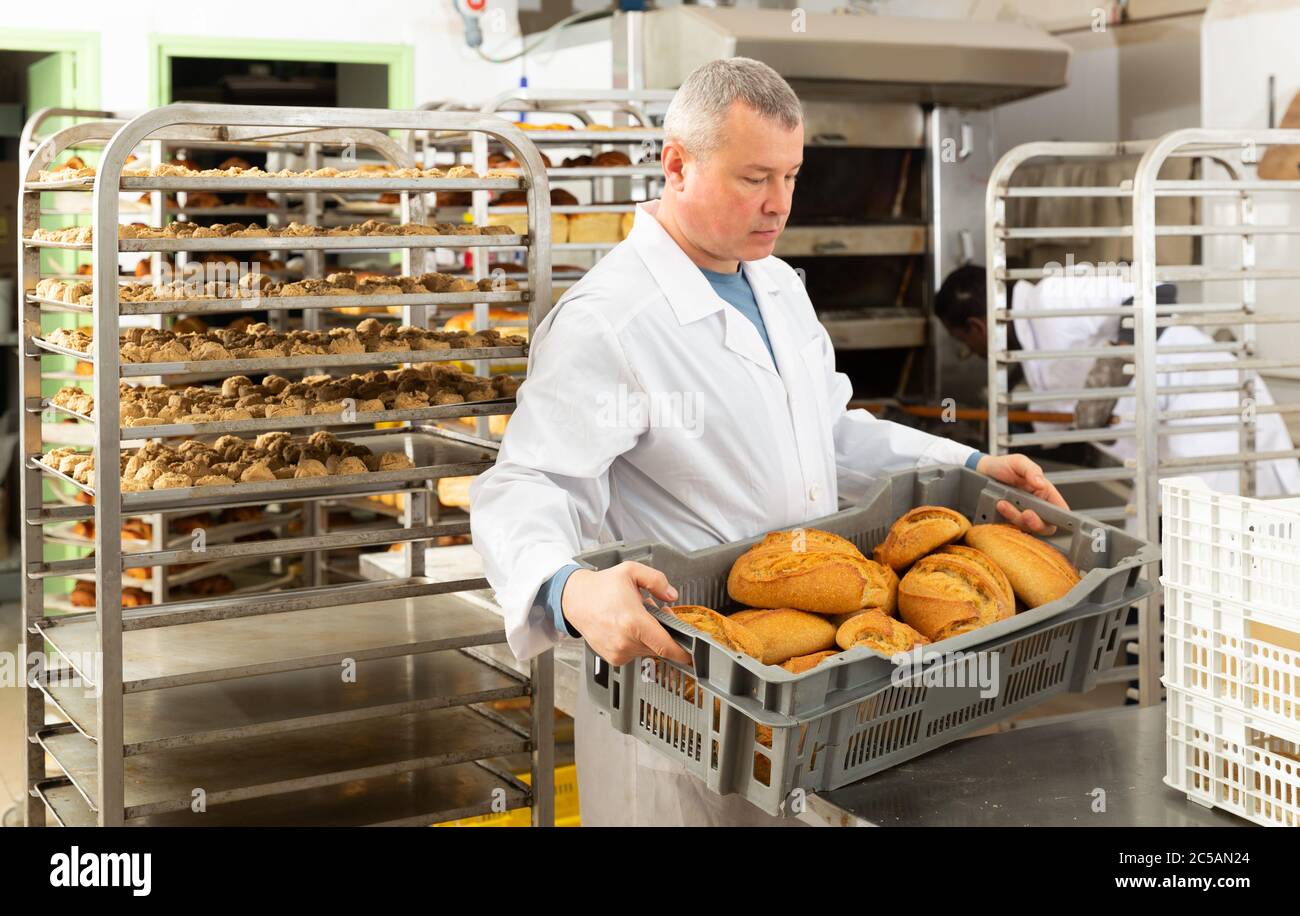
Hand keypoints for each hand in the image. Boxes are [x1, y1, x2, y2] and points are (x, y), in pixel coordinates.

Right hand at [561, 561, 691, 666]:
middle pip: (659, 646)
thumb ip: (657, 580)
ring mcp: (618, 652)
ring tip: (635, 618)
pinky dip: (636, 642)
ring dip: (649, 637)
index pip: (665, 646)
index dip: (682, 652)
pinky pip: (635, 653)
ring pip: (648, 650)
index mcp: (633, 622)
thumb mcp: (631, 571)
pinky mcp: (613, 658)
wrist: (574, 600)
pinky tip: (627, 628)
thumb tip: (672, 595)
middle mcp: (625, 641)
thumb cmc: (601, 587)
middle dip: (663, 632)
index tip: (692, 655)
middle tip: (655, 613)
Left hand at [975, 453, 1067, 535]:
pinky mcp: (1009, 519)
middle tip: (1025, 513)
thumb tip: (1041, 483)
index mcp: (1045, 492)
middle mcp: (1036, 505)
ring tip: (1003, 502)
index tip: (1049, 516)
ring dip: (1015, 517)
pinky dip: (1006, 518)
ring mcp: (1022, 514)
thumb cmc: (1002, 465)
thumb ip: (1031, 470)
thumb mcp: (1018, 461)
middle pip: (1045, 525)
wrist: (981, 470)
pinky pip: (1011, 526)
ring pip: (1026, 526)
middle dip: (1036, 522)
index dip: (1060, 518)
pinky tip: (998, 506)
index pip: (1060, 510)